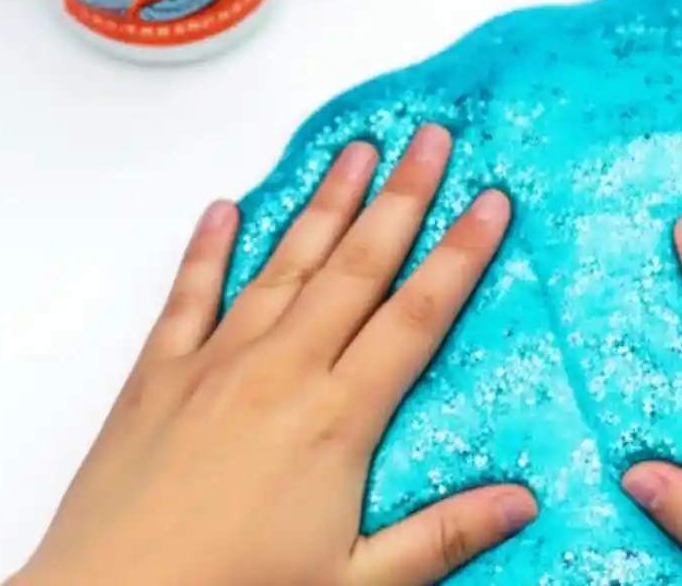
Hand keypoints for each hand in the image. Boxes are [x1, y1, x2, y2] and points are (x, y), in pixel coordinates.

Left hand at [11, 125, 537, 585]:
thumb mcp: (357, 583)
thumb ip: (443, 536)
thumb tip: (523, 502)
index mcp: (339, 415)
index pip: (417, 314)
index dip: (461, 253)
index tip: (491, 201)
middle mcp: (283, 368)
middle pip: (358, 265)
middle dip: (402, 196)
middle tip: (430, 139)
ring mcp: (216, 361)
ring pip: (284, 262)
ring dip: (325, 202)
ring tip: (355, 151)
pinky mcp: (158, 373)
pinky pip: (189, 293)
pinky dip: (207, 248)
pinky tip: (224, 209)